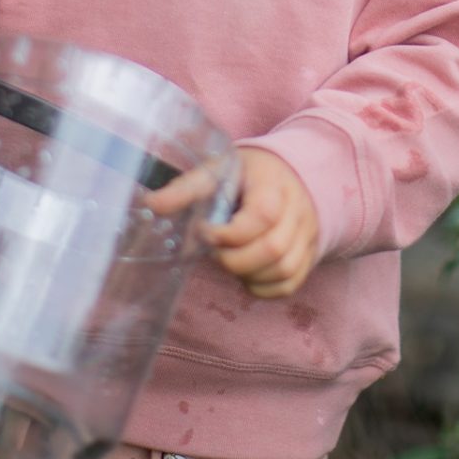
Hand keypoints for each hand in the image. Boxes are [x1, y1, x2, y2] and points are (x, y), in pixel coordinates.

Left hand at [149, 148, 319, 297]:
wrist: (289, 174)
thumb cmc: (247, 174)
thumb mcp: (217, 169)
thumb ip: (186, 188)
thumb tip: (150, 203)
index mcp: (273, 183)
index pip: (262, 215)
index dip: (230, 233)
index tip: (204, 231)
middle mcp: (297, 209)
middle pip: (274, 248)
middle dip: (235, 260)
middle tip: (214, 252)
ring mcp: (306, 234)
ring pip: (285, 269)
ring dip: (250, 275)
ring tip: (230, 261)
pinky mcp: (308, 254)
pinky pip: (291, 283)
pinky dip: (265, 289)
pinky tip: (247, 276)